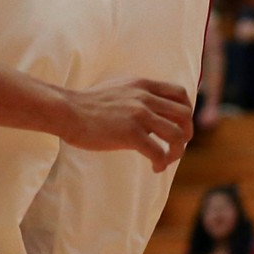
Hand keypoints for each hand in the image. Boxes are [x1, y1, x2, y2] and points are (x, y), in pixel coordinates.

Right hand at [67, 79, 192, 166]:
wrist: (67, 111)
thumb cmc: (87, 104)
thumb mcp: (118, 88)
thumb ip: (137, 94)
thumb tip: (151, 107)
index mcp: (143, 85)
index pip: (180, 93)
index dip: (186, 112)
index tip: (178, 126)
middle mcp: (145, 97)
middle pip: (185, 115)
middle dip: (186, 134)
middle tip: (175, 147)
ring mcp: (139, 115)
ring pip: (177, 135)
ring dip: (177, 152)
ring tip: (165, 160)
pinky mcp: (130, 134)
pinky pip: (159, 152)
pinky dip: (162, 163)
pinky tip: (155, 168)